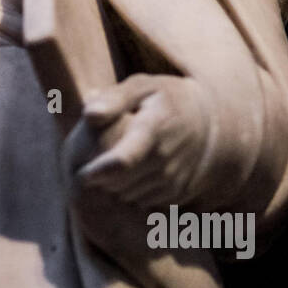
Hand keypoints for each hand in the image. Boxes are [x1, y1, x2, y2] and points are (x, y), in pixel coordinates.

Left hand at [66, 74, 210, 208]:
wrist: (206, 121)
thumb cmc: (162, 99)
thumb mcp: (141, 87)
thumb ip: (113, 99)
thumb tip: (89, 114)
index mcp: (155, 127)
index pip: (126, 158)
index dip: (102, 170)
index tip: (81, 174)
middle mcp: (166, 157)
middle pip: (119, 181)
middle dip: (99, 174)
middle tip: (90, 158)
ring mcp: (174, 178)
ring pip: (127, 193)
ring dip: (112, 183)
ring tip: (111, 160)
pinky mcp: (177, 193)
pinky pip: (140, 200)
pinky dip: (129, 190)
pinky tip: (130, 171)